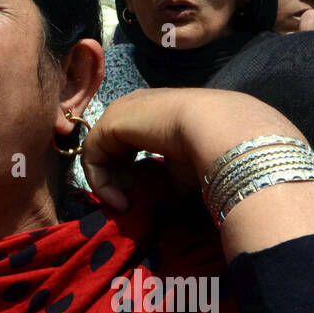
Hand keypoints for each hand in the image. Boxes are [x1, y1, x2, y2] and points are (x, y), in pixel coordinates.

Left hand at [81, 88, 305, 210]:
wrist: (221, 129)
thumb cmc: (216, 148)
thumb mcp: (190, 169)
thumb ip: (171, 180)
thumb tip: (164, 201)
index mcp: (157, 113)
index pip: (132, 145)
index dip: (132, 176)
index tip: (142, 201)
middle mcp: (136, 107)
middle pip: (113, 150)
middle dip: (119, 181)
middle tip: (132, 205)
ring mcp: (121, 111)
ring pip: (101, 154)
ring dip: (109, 185)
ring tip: (127, 205)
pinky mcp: (110, 122)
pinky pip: (92, 156)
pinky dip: (101, 183)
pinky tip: (121, 200)